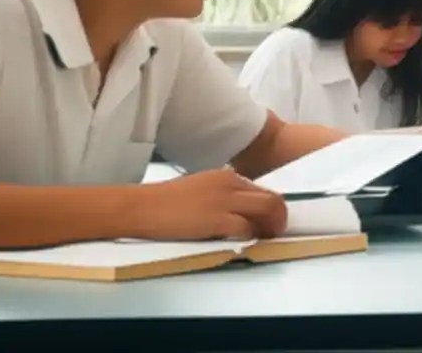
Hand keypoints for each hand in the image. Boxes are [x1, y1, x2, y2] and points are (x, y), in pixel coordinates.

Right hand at [130, 169, 286, 240]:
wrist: (143, 206)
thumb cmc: (166, 201)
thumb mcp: (201, 188)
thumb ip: (222, 194)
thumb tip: (238, 209)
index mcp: (227, 177)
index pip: (261, 190)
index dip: (269, 208)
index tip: (267, 221)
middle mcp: (231, 185)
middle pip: (271, 199)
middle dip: (279, 217)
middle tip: (274, 233)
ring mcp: (225, 201)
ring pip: (267, 210)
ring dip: (271, 227)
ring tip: (266, 239)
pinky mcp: (217, 220)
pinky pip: (246, 228)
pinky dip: (251, 237)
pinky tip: (246, 244)